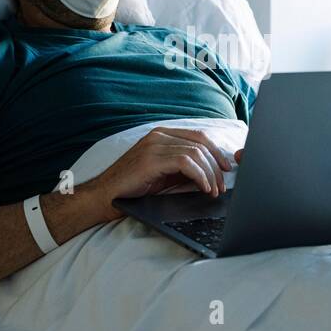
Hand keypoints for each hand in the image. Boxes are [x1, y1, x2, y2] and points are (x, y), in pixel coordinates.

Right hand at [84, 127, 235, 217]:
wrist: (105, 196)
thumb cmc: (133, 187)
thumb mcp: (163, 173)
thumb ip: (183, 168)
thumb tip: (211, 173)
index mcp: (161, 135)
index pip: (198, 136)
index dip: (216, 152)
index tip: (225, 169)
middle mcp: (158, 135)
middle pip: (200, 143)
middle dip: (216, 166)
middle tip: (221, 186)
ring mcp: (154, 145)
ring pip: (196, 153)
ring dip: (209, 174)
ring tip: (212, 190)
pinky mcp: (151, 159)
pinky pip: (186, 162)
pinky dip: (199, 176)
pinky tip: (202, 187)